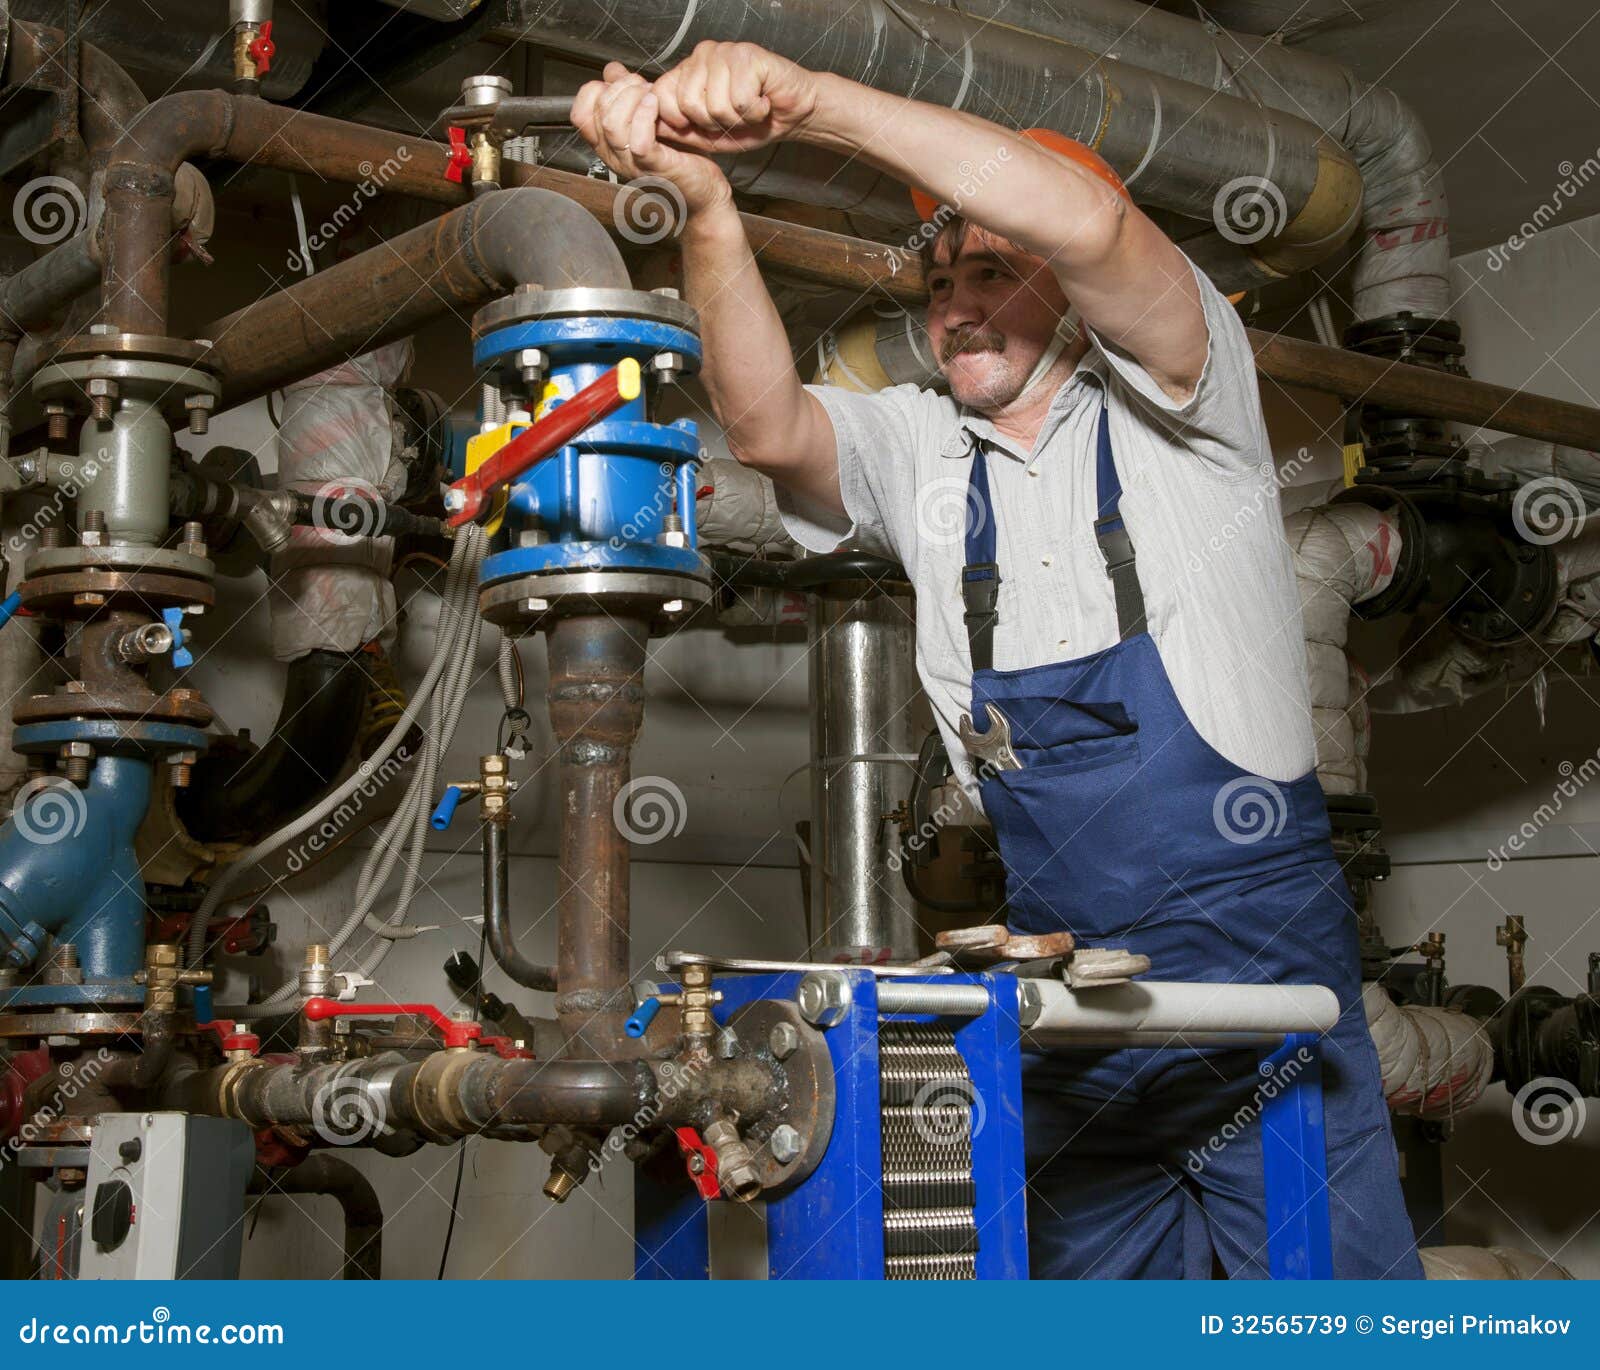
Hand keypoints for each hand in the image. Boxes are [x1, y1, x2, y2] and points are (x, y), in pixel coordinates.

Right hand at [571, 62, 732, 216]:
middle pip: (597, 112)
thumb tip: (611, 70)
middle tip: (645, 87)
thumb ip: (626, 93)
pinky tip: (656, 107)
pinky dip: (646, 116)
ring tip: (652, 96)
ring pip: (612, 124)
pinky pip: (637, 140)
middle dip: (622, 88)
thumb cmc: (679, 155)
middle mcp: (613, 155)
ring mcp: (631, 163)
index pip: (580, 112)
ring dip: (633, 99)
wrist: (703, 190)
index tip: (622, 85)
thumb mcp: (648, 116)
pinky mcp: (653, 167)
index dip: (597, 89)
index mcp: (607, 143)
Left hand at [652, 41, 819, 153]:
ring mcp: (724, 52)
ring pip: (715, 105)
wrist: (792, 113)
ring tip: (749, 108)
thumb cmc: (752, 123)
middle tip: (734, 116)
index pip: (661, 97)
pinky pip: (740, 99)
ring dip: (738, 119)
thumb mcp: (708, 134)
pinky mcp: (747, 55)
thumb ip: (679, 128)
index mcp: (687, 72)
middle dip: (714, 124)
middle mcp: (701, 57)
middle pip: (688, 104)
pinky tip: (762, 101)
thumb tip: (648, 127)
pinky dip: (755, 111)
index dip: (682, 122)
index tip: (707, 124)